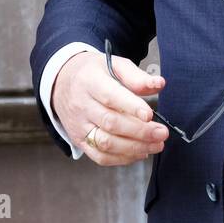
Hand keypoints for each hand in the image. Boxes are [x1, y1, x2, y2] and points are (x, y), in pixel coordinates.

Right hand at [53, 50, 168, 165]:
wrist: (61, 83)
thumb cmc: (92, 73)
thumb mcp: (113, 64)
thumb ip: (136, 76)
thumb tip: (159, 84)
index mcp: (90, 82)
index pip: (110, 96)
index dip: (131, 107)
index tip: (149, 115)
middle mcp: (82, 106)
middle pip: (110, 123)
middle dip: (140, 131)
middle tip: (162, 133)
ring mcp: (79, 126)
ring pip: (106, 143)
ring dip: (134, 148)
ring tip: (156, 145)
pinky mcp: (79, 140)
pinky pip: (99, 156)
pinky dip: (122, 158)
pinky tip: (140, 153)